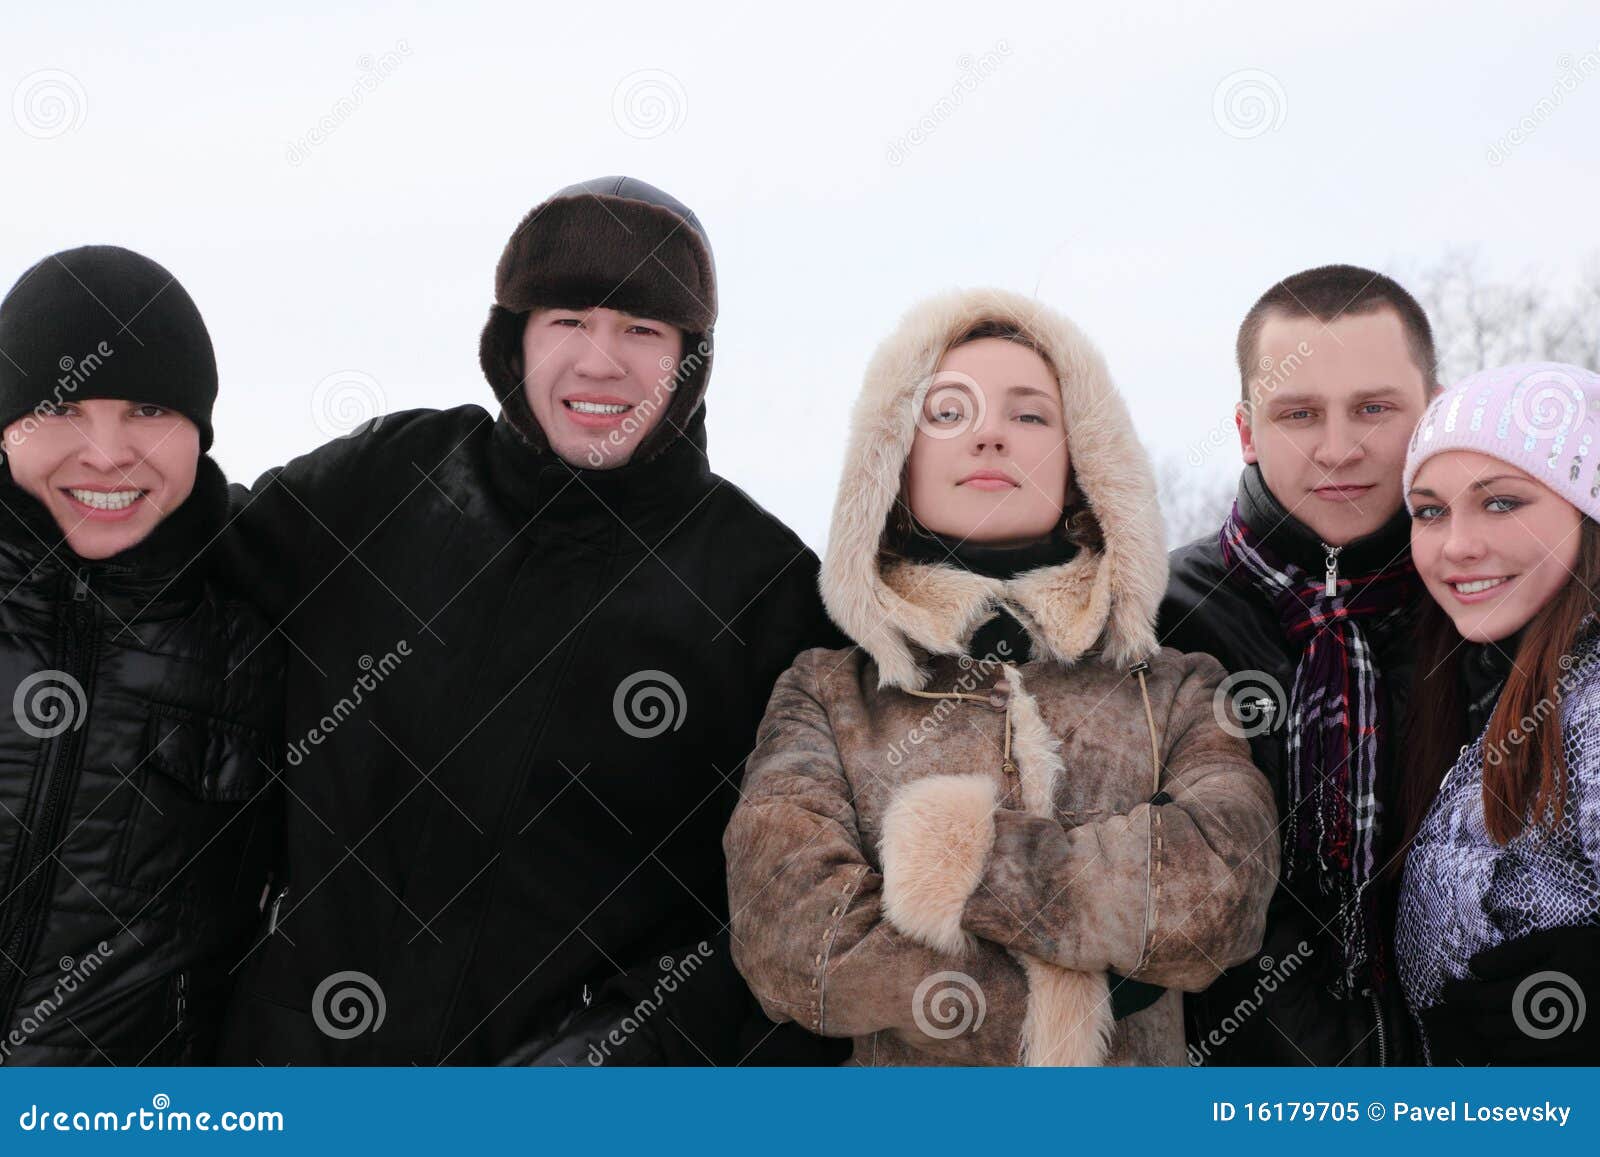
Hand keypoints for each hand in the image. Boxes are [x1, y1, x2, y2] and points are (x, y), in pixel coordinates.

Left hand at [1427, 924, 1598, 1064]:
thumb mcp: (1561, 941)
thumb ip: (1514, 954)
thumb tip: (1474, 967)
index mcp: (1544, 990)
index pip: (1480, 1000)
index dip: (1457, 994)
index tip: (1449, 988)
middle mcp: (1552, 1026)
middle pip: (1489, 1030)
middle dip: (1470, 1017)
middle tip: (1465, 1004)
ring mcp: (1567, 1051)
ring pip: (1508, 1056)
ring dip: (1490, 1041)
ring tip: (1489, 1023)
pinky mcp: (1581, 1068)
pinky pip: (1534, 1073)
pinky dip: (1517, 1062)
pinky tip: (1516, 1046)